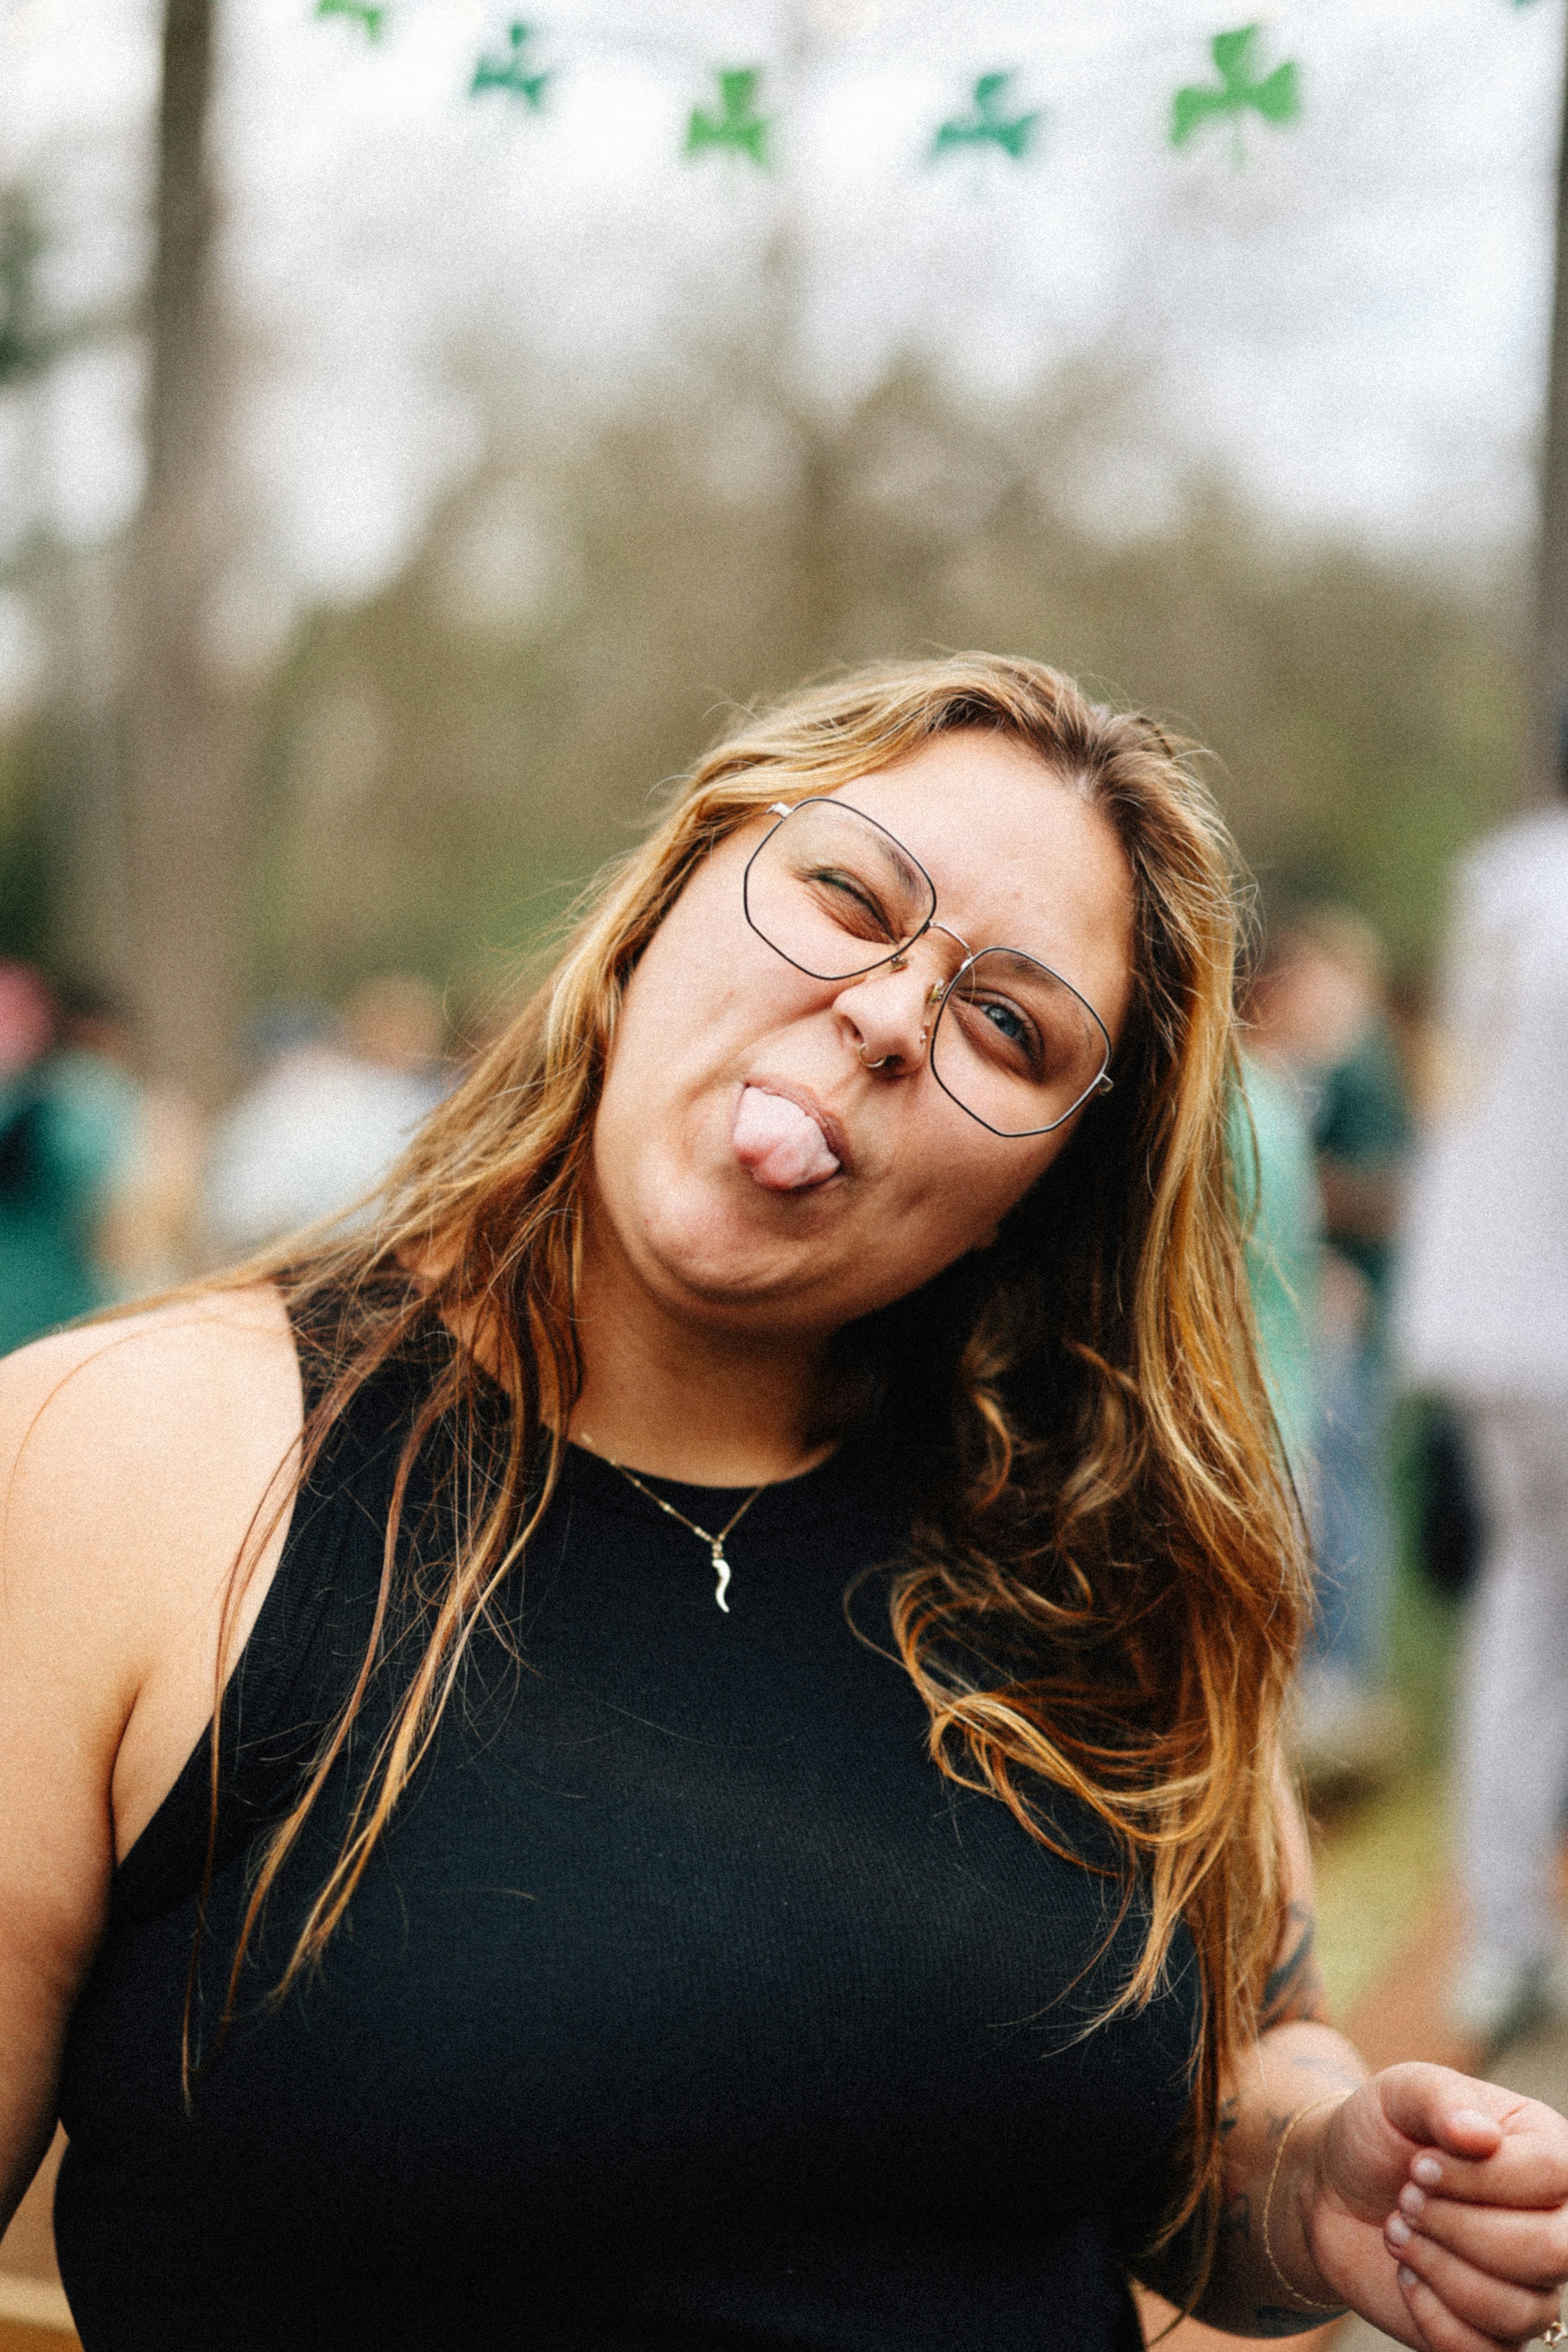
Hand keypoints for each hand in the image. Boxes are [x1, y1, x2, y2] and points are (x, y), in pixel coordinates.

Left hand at [1301, 2063, 1567, 2348]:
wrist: (1333, 2190)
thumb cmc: (1379, 2133)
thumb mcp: (1399, 2092)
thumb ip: (1442, 2098)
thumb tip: (1481, 2136)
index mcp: (1545, 2149)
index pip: (1555, 2175)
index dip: (1480, 2176)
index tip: (1418, 2164)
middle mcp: (1553, 2222)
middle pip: (1550, 2250)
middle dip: (1459, 2226)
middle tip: (1407, 2199)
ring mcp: (1529, 2285)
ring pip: (1517, 2309)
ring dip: (1438, 2267)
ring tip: (1399, 2230)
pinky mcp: (1494, 2334)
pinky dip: (1432, 2315)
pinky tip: (1406, 2275)